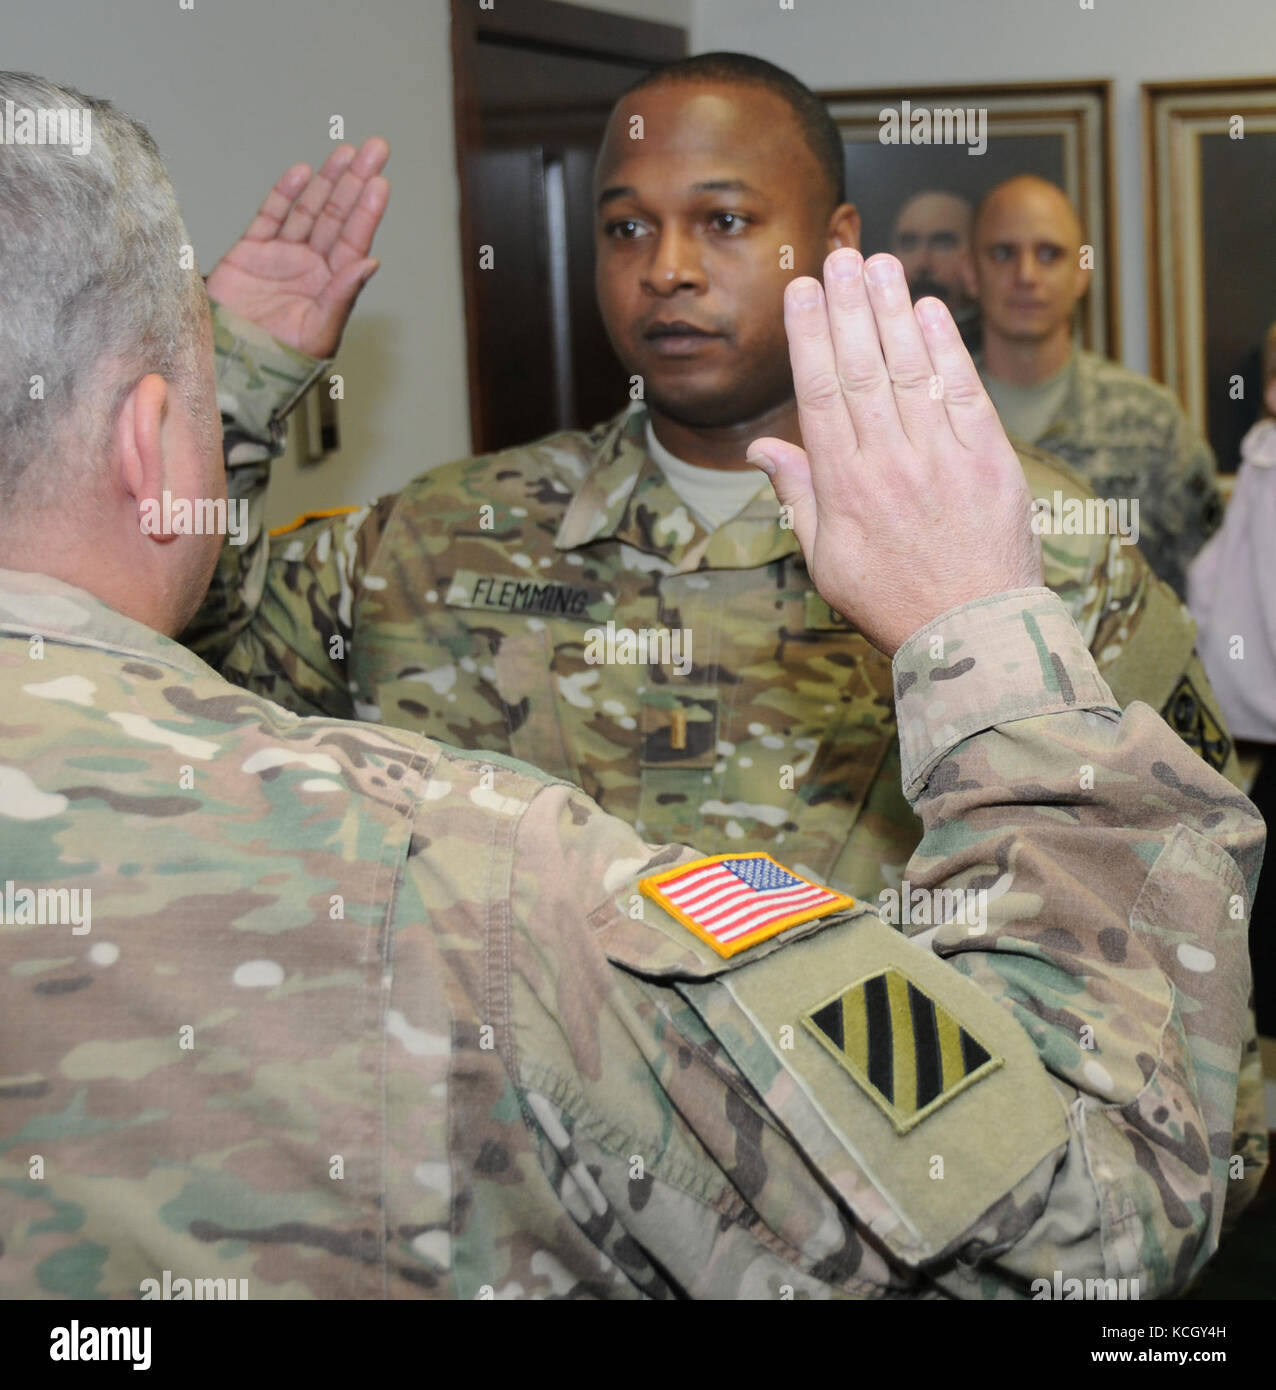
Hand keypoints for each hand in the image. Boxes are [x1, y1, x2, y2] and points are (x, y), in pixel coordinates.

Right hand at [205, 138, 389, 359]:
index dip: (366, 209)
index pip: (354, 240)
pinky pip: (271, 217)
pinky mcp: (251, 253)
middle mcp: (311, 267)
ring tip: (346, 152)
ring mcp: (282, 257)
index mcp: (332, 285)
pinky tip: (303, 173)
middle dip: (355, 182)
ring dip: (327, 181)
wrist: (233, 364)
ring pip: (309, 210)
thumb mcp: (320, 331)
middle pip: (337, 217)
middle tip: (376, 149)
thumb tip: (371, 261)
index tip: (380, 181)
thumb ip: (343, 294)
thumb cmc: (282, 360)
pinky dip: (285, 195)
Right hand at [750, 250, 1041, 656]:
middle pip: (861, 369)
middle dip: (847, 307)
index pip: (819, 395)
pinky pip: (964, 391)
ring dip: (892, 310)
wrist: (973, 634)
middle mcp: (889, 464)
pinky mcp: (989, 459)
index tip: (800, 293)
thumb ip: (798, 497)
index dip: (808, 337)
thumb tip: (761, 447)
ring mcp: (941, 458)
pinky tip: (930, 309)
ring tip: (878, 262)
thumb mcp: (826, 563)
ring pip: (910, 370)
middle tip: (837, 255)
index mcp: (843, 489)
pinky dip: (947, 347)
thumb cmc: (893, 603)